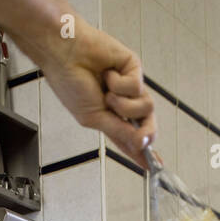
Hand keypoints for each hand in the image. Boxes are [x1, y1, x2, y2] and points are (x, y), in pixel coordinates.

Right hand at [27, 14, 155, 168]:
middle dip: (144, 131)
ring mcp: (130, 85)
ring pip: (146, 107)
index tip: (155, 166)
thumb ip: (118, 132)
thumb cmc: (71, 83)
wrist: (65, 54)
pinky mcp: (134, 68)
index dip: (143, 152)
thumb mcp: (93, 118)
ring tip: (107, 93)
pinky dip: (119, 84)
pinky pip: (138, 87)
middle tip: (140, 136)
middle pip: (148, 124)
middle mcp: (124, 102)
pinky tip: (107, 74)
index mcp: (111, 117)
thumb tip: (141, 144)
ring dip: (124, 105)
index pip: (131, 138)